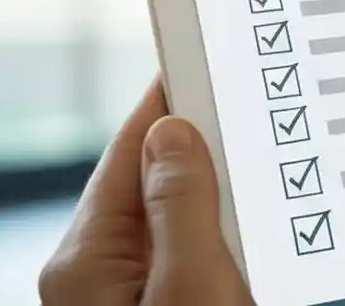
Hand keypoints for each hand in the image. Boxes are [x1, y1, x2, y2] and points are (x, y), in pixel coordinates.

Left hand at [39, 79, 253, 304]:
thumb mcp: (192, 286)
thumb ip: (182, 208)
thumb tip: (173, 133)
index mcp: (85, 261)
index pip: (128, 153)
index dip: (168, 104)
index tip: (202, 62)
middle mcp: (92, 277)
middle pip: (150, 187)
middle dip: (200, 153)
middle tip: (250, 118)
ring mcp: (120, 296)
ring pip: (171, 225)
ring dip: (214, 201)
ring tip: (259, 176)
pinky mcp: (155, 304)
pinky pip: (183, 258)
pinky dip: (217, 238)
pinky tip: (250, 233)